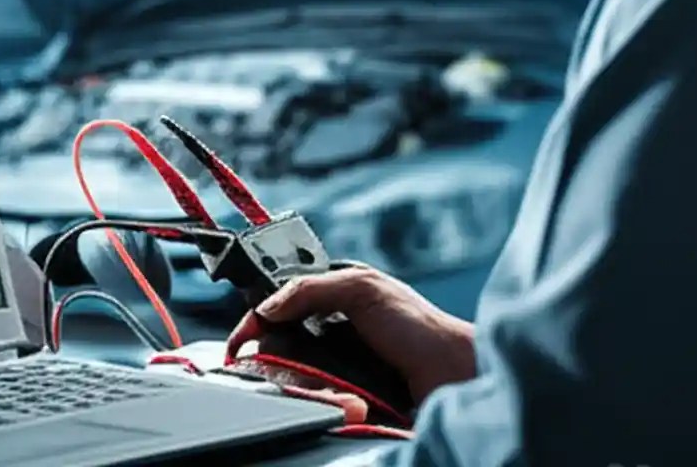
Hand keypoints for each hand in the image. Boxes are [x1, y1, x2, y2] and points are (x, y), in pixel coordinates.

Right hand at [225, 266, 477, 404]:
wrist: (456, 375)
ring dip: (305, 388)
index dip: (254, 326)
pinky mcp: (347, 404)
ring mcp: (337, 374)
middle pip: (278, 354)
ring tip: (336, 389)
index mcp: (330, 304)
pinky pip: (317, 409)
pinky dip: (324, 406)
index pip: (276, 313)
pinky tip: (345, 402)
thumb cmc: (419, 327)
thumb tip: (266, 309)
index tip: (240, 343)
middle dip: (276, 362)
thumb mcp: (362, 288)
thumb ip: (310, 288)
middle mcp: (329, 339)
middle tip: (281, 369)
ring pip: (293, 386)